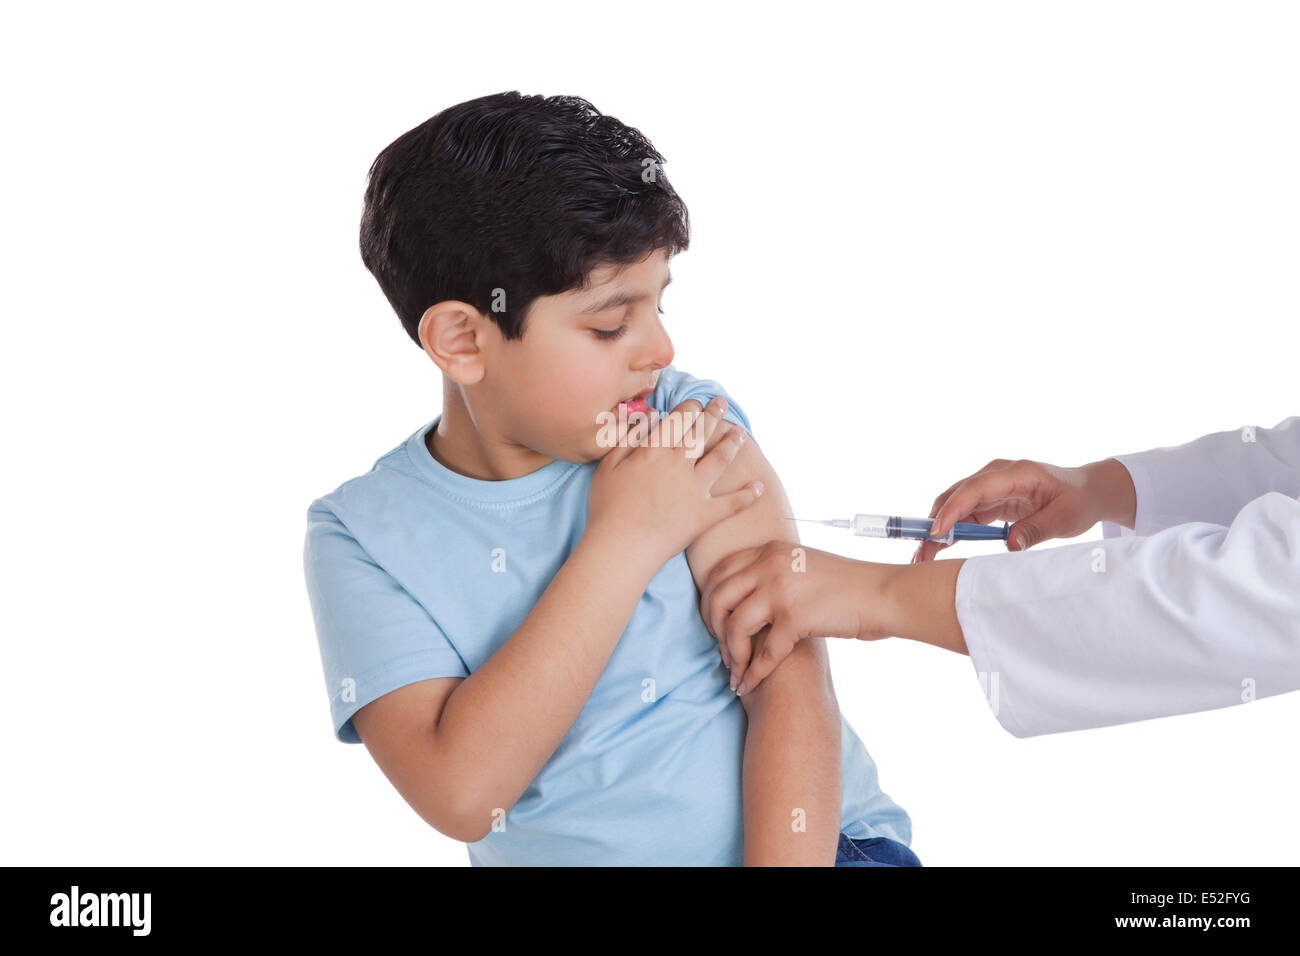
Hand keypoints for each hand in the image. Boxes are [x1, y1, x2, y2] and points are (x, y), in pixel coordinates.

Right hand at [587, 396, 764, 565]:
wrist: (621, 546)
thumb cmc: (608, 507)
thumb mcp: (608, 465)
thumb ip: (627, 438)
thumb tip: (648, 415)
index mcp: (655, 450)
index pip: (678, 420)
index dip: (689, 408)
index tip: (694, 403)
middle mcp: (679, 464)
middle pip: (701, 433)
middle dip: (713, 415)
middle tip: (721, 404)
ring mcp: (696, 489)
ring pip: (720, 459)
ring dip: (732, 443)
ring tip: (741, 433)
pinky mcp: (705, 514)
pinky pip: (732, 503)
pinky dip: (748, 495)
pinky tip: (759, 486)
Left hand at [699, 540, 890, 693]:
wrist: (882, 593)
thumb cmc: (847, 585)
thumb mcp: (801, 563)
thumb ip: (773, 570)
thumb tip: (745, 594)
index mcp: (769, 550)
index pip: (721, 572)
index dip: (710, 601)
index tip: (714, 623)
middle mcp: (769, 564)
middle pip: (719, 597)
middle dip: (713, 628)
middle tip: (720, 650)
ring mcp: (780, 590)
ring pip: (735, 626)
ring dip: (731, 654)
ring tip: (734, 671)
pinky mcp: (795, 617)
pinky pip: (764, 653)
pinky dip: (752, 673)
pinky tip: (748, 685)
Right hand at [914, 457, 1135, 562]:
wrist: (1087, 491)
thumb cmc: (1078, 501)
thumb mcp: (1065, 518)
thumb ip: (1036, 530)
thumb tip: (1009, 546)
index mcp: (1016, 473)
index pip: (975, 488)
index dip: (953, 509)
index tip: (936, 532)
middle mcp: (996, 476)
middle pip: (956, 496)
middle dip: (935, 523)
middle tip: (921, 552)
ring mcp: (990, 487)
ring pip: (954, 506)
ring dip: (938, 530)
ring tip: (922, 556)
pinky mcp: (989, 500)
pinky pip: (963, 515)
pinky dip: (950, 532)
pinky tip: (937, 549)